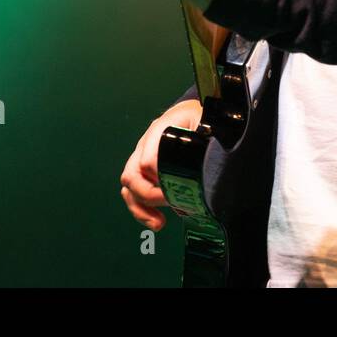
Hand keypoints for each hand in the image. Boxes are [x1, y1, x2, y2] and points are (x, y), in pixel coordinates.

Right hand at [120, 99, 202, 229]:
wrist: (194, 113)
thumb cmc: (202, 118)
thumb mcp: (207, 122)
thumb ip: (203, 140)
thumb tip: (198, 172)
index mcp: (160, 129)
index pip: (149, 159)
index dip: (159, 177)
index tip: (177, 189)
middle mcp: (146, 144)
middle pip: (133, 174)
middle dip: (149, 195)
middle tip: (170, 205)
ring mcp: (141, 158)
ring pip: (129, 187)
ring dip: (141, 208)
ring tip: (159, 223)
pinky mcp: (144, 172)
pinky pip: (132, 194)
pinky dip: (141, 211)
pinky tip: (157, 221)